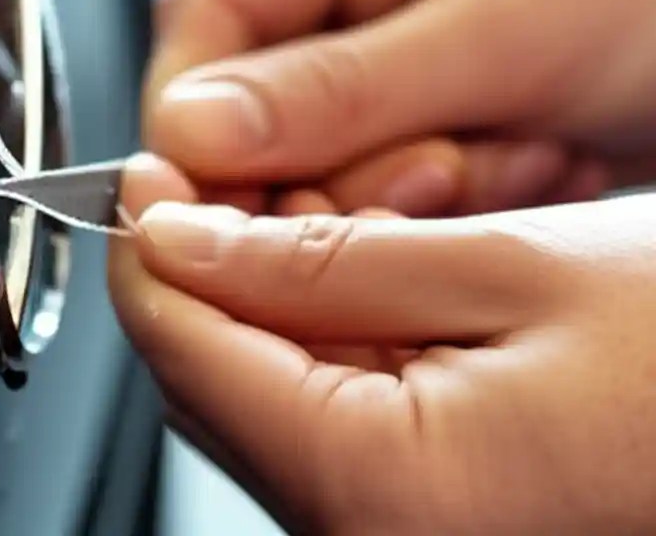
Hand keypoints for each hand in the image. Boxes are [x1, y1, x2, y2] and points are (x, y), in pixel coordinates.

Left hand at [111, 155, 655, 533]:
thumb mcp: (514, 267)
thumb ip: (322, 262)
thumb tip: (183, 238)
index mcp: (380, 484)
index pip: (184, 351)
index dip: (154, 247)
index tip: (155, 169)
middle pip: (209, 379)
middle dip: (213, 266)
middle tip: (258, 175)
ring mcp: (389, 534)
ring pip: (258, 394)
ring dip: (274, 296)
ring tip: (360, 214)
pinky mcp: (417, 517)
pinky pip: (321, 420)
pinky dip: (325, 338)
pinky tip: (386, 275)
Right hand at [144, 0, 655, 214]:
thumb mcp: (507, 30)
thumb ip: (344, 87)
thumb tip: (193, 132)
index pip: (201, 26)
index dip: (194, 124)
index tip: (226, 200)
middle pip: (239, 115)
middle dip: (325, 173)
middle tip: (434, 180)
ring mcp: (369, 70)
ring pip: (304, 172)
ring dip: (399, 197)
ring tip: (517, 162)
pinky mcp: (405, 132)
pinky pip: (367, 199)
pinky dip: (436, 213)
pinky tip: (524, 170)